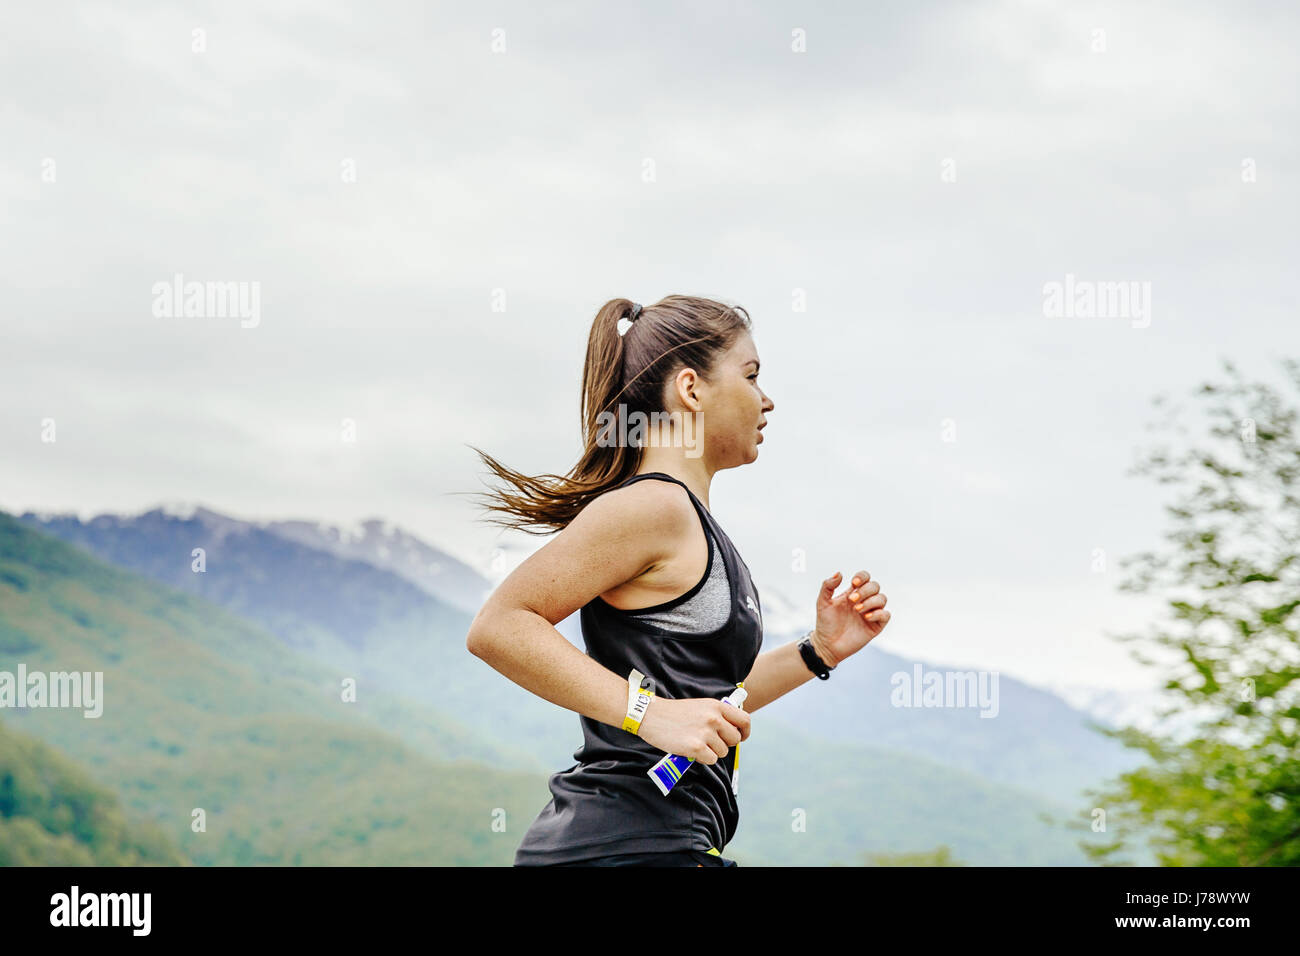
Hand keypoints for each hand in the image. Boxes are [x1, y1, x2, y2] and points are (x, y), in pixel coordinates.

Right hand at [636, 696, 750, 764]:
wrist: (650, 715)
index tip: (740, 737)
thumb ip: (716, 715)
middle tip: (711, 743)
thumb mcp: (700, 706)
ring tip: (696, 743)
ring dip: (712, 752)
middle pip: (735, 739)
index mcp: (716, 706)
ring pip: (723, 752)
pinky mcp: (696, 747)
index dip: (745, 732)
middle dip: (725, 744)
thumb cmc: (674, 713)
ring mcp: (705, 733)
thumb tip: (732, 731)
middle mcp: (714, 718)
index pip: (744, 720)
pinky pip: (711, 760)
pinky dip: (703, 759)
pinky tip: (692, 751)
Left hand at [810, 570, 889, 667]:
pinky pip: (886, 615)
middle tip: (852, 600)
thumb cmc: (825, 623)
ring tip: (857, 609)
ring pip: (882, 598)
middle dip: (865, 590)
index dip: (862, 576)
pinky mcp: (876, 626)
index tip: (853, 583)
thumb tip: (840, 573)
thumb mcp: (822, 602)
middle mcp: (864, 601)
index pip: (865, 577)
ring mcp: (871, 613)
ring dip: (871, 601)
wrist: (827, 644)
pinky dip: (878, 613)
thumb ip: (827, 586)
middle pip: (875, 586)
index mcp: (853, 593)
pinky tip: (866, 617)